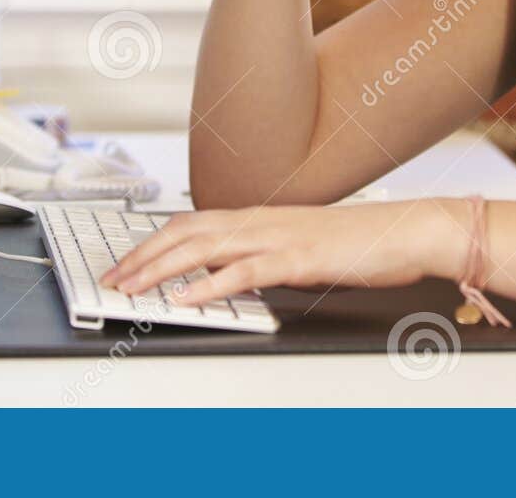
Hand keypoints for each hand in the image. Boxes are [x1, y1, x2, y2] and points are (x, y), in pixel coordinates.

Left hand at [98, 199, 463, 305]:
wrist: (405, 231)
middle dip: (142, 256)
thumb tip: (228, 275)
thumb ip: (262, 255)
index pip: (191, 223)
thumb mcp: (298, 246)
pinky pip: (246, 271)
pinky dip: (210, 285)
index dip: (152, 242)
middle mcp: (260, 220)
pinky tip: (186, 298)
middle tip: (111, 279)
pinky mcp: (298, 258)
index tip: (123, 263)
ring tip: (132, 288)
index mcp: (258, 217)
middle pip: (186, 232)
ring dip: (162, 269)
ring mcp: (278, 237)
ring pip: (205, 248)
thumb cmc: (358, 241)